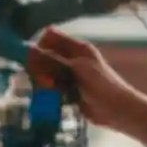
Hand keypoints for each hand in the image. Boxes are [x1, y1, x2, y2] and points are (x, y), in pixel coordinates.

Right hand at [28, 28, 146, 146]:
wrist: (117, 110)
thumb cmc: (101, 85)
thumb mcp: (76, 69)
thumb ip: (53, 60)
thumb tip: (30, 49)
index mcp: (77, 48)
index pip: (51, 36)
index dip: (40, 44)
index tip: (34, 59)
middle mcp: (72, 58)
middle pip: (46, 54)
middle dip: (39, 65)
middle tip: (43, 79)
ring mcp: (70, 74)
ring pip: (47, 71)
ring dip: (43, 79)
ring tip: (49, 89)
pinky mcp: (68, 90)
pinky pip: (52, 86)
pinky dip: (48, 90)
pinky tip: (50, 96)